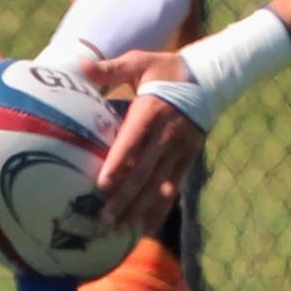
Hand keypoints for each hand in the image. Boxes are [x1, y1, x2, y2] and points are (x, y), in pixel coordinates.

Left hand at [88, 48, 206, 231]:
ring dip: (139, 209)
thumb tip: (81, 65)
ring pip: (158, 186)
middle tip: (105, 217)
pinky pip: (172, 189)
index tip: (103, 184)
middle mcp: (166, 136)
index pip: (132, 143)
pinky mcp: (186, 161)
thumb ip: (111, 68)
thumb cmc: (167, 71)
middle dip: (125, 197)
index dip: (119, 164)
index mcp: (151, 113)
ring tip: (120, 227)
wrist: (208, 80)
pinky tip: (145, 227)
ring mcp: (178, 152)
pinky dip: (160, 210)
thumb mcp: (141, 62)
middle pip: (143, 172)